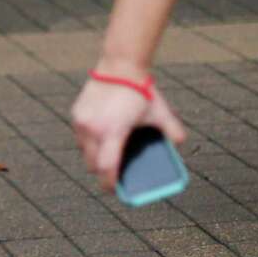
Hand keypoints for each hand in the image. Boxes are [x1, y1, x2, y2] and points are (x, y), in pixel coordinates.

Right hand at [71, 60, 186, 191]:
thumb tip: (180, 143)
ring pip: (84, 150)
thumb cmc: (140, 91)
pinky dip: (89, 140)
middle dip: (102, 171)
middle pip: (92, 164)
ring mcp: (82, 121)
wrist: (119, 65)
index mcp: (113, 133)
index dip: (109, 184)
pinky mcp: (77, 113)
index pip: (106, 168)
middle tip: (113, 173)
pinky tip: (101, 137)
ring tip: (107, 155)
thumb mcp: (160, 113)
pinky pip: (80, 135)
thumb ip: (172, 130)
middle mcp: (93, 129)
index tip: (114, 190)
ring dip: (94, 156)